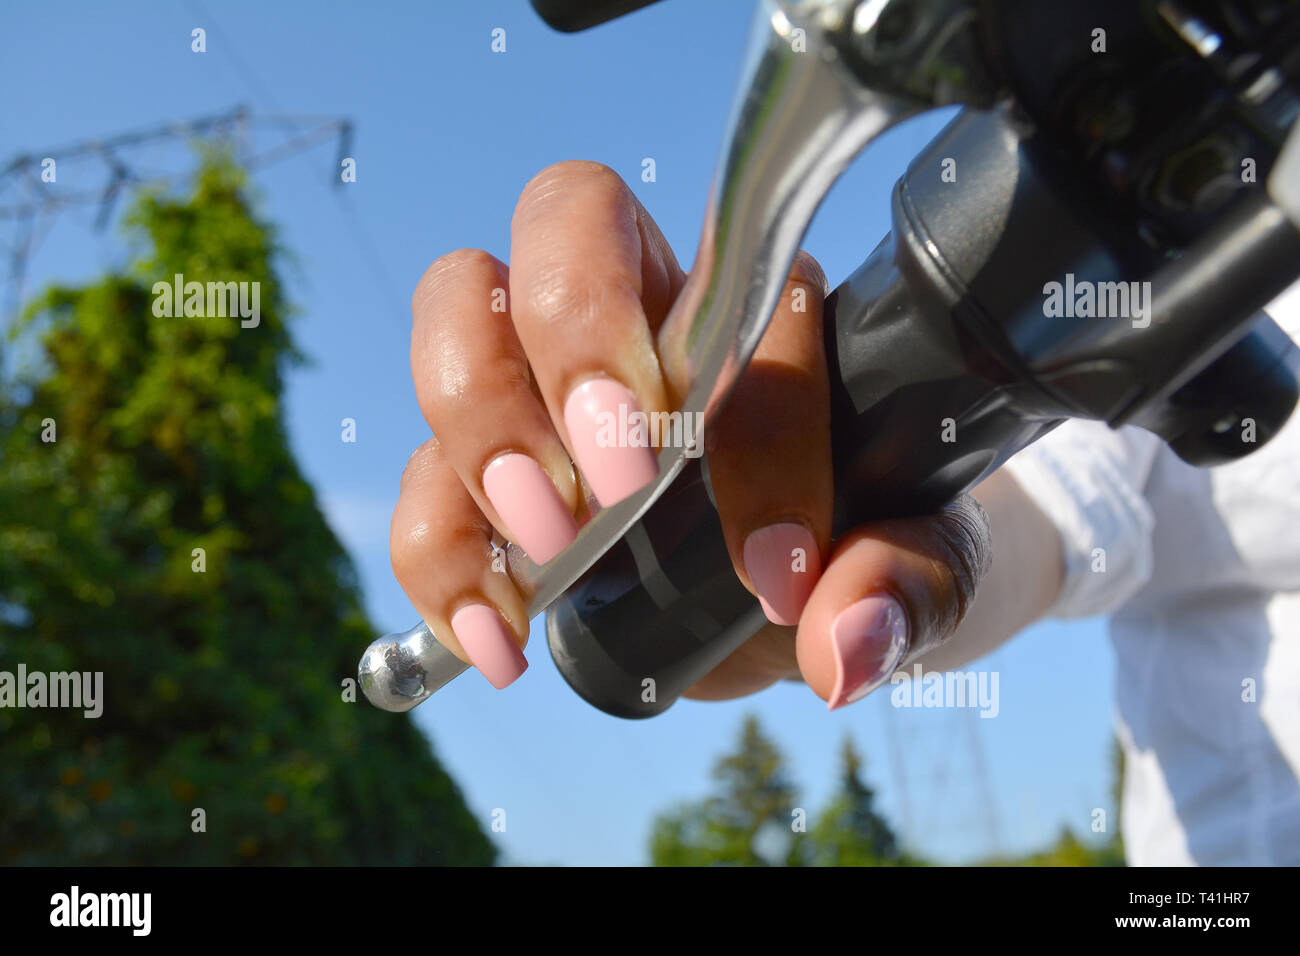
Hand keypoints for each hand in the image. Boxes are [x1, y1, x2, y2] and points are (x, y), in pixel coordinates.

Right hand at [390, 161, 991, 706]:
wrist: (783, 593)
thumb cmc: (854, 537)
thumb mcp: (915, 562)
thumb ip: (906, 582)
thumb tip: (845, 643)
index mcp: (760, 302)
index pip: (744, 304)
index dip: (755, 434)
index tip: (779, 568)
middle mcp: (639, 311)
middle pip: (563, 215)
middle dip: (578, 342)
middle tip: (620, 486)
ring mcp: (541, 384)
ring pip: (457, 309)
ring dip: (487, 429)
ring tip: (552, 548)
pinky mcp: (481, 475)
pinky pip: (420, 480)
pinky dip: (440, 556)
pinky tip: (501, 635)